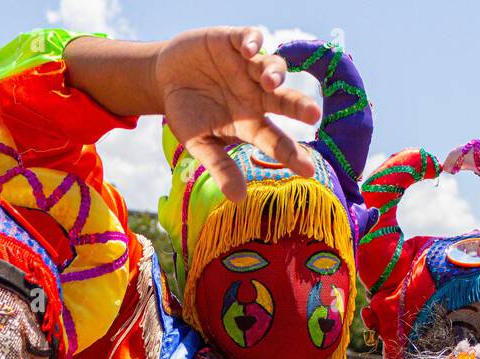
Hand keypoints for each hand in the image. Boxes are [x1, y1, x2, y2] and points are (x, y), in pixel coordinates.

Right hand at [154, 27, 319, 201]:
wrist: (166, 78)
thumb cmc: (188, 114)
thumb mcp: (199, 143)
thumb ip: (220, 167)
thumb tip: (238, 199)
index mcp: (251, 123)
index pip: (276, 140)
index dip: (292, 154)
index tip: (308, 171)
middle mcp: (257, 95)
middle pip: (285, 101)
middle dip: (300, 106)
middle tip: (313, 114)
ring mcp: (247, 68)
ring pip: (272, 67)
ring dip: (274, 72)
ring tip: (270, 81)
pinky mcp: (234, 42)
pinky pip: (249, 37)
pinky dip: (252, 41)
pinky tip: (249, 49)